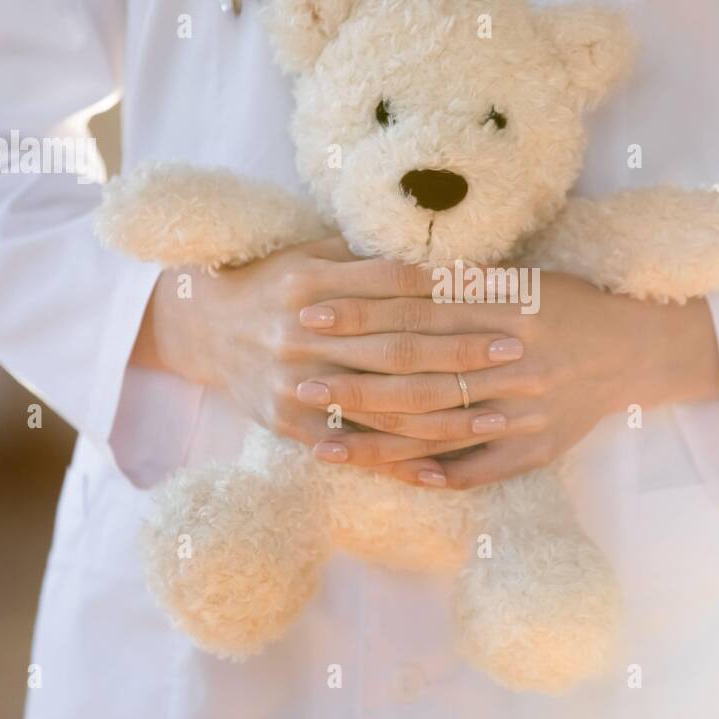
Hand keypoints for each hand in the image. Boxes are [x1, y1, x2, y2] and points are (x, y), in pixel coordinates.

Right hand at [130, 237, 528, 477]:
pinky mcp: (287, 422)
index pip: (396, 284)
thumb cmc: (276, 282)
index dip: (452, 288)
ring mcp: (293, 382)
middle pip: (397, 345)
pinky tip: (441, 466)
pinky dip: (395, 458)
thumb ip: (369, 258)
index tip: (500, 293)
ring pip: (383, 402)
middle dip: (462, 351)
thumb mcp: (313, 253)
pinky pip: (351, 444)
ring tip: (496, 410)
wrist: (203, 328)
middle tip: (515, 350)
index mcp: (311, 280)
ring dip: (445, 411)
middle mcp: (302, 332)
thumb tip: (443, 253)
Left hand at [291, 271, 718, 487]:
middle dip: (355, 379)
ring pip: (440, 429)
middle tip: (300, 379)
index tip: (312, 311)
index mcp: (508, 308)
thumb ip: (459, 282)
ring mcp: (527, 412)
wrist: (637, 348)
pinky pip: (483, 468)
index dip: (363, 312)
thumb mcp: (522, 277)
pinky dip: (441, 473)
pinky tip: (396, 477)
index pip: (419, 312)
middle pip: (420, 375)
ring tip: (325, 442)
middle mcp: (514, 362)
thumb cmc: (570, 303)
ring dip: (379, 439)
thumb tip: (386, 268)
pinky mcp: (538, 448)